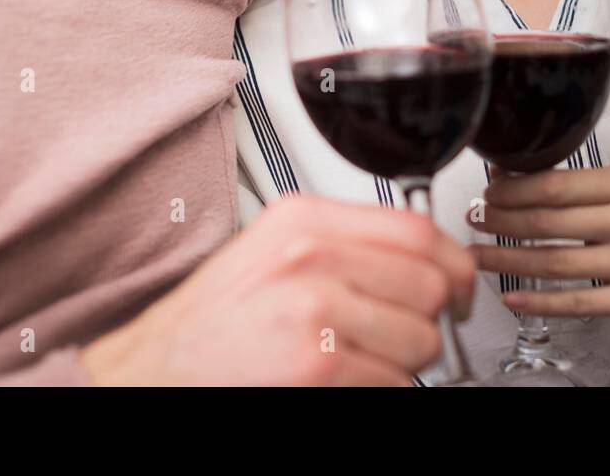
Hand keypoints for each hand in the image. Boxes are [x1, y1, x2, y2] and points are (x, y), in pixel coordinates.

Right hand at [81, 194, 474, 385]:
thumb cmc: (213, 322)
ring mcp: (312, 310)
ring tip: (359, 360)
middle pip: (430, 284)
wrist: (150, 373)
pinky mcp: (314, 366)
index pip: (418, 230)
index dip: (453, 264)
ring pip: (421, 339)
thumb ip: (346, 244)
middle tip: (403, 335)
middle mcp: (310, 256)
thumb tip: (425, 259)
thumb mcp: (274, 253)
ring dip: (404, 361)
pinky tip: (340, 381)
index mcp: (304, 220)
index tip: (458, 287)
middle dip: (428, 319)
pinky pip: (393, 381)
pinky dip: (381, 388)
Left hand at [469, 166, 609, 330]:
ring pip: (557, 262)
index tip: (487, 192)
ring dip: (509, 259)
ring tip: (479, 254)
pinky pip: (577, 302)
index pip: (558, 184)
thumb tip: (515, 179)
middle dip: (502, 221)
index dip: (514, 190)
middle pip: (550, 221)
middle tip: (474, 220)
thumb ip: (584, 188)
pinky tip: (512, 294)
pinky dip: (539, 300)